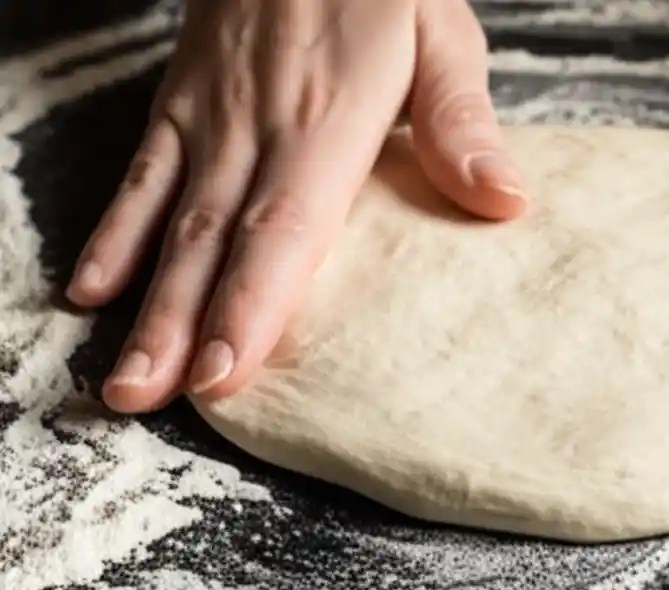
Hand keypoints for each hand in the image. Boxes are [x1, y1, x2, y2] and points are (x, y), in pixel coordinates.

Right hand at [68, 0, 524, 412]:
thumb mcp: (441, 35)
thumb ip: (462, 122)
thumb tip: (505, 200)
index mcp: (327, 122)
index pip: (283, 228)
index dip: (252, 303)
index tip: (228, 373)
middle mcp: (256, 128)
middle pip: (212, 241)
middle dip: (181, 328)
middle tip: (148, 402)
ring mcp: (210, 117)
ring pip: (169, 222)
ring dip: (146, 303)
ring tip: (123, 379)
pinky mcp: (181, 102)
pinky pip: (140, 175)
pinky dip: (115, 232)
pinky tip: (91, 288)